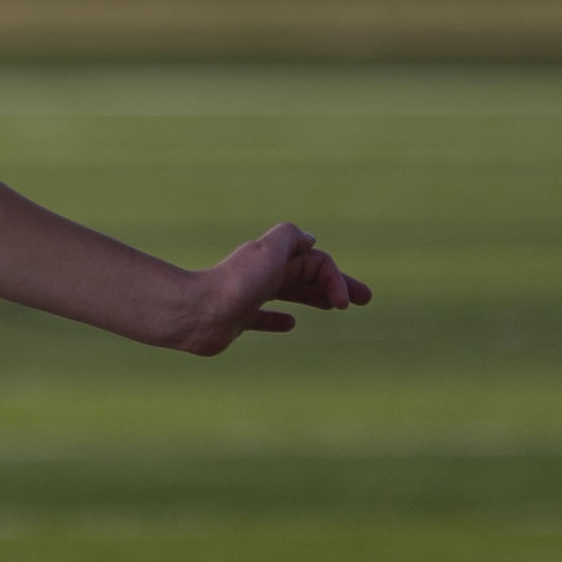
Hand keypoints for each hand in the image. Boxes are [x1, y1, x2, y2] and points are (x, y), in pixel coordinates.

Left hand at [169, 222, 371, 352]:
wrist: (195, 313)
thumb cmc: (236, 283)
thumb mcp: (270, 250)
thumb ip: (291, 236)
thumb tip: (310, 239)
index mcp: (275, 257)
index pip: (317, 263)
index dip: (336, 280)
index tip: (342, 303)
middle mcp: (264, 273)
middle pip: (308, 276)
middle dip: (337, 285)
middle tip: (365, 299)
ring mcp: (251, 296)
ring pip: (290, 293)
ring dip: (315, 297)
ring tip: (336, 307)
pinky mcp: (239, 319)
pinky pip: (264, 318)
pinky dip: (279, 320)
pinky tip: (290, 324)